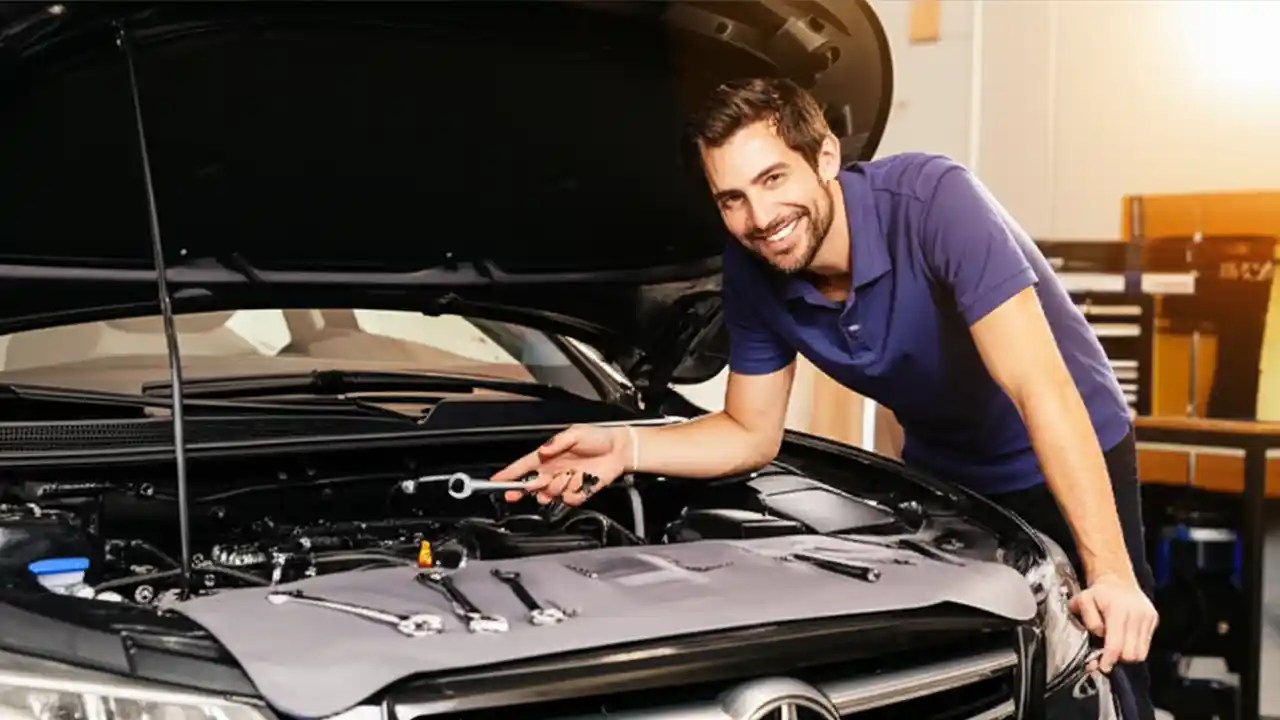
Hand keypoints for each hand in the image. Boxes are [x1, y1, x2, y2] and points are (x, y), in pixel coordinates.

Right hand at [489, 424, 629, 505]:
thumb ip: (558, 442)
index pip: (524, 466)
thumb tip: (543, 450)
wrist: (619, 449)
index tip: (497, 481)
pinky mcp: (578, 492)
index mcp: (549, 456)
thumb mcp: (576, 433)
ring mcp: (565, 482)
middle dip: (529, 487)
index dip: (509, 474)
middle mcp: (554, 470)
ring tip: (570, 475)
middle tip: (535, 484)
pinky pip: (569, 499)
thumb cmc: (598, 437)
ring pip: (550, 494)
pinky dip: (575, 492)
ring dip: (557, 487)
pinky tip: (583, 481)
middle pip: (532, 485)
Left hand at [1069, 572, 1158, 672]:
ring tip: (1115, 647)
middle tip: (1106, 656)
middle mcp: (1136, 614)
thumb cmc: (1098, 592)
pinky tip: (1124, 640)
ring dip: (1127, 655)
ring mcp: (1147, 617)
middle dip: (1117, 659)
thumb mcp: (1083, 600)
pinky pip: (1146, 645)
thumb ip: (1088, 619)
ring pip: (1141, 653)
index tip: (1103, 666)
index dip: (1109, 659)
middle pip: (1131, 653)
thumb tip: (1099, 635)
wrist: (1117, 579)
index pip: (1116, 644)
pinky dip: (1135, 647)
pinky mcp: (1153, 620)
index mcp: (1117, 610)